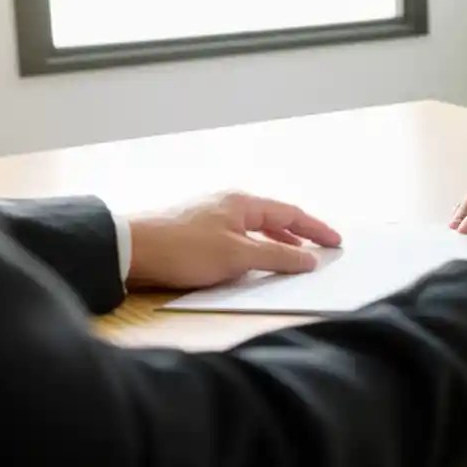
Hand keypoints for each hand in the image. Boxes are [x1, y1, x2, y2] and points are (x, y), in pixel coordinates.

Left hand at [126, 192, 341, 290]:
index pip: (290, 214)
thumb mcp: (237, 256)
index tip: (336, 242)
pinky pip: (235, 238)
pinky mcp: (193, 232)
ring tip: (289, 259)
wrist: (129, 249)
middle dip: (297, 235)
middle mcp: (228, 203)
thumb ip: (277, 257)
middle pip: (273, 218)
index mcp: (242, 202)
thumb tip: (309, 259)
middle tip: (317, 251)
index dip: (316, 229)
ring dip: (274, 243)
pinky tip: (250, 264)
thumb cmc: (184, 249)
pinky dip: (252, 250)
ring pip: (253, 229)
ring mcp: (209, 216)